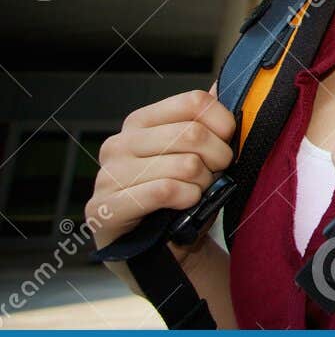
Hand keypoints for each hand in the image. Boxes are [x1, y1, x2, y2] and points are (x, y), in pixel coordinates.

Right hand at [89, 85, 234, 263]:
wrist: (163, 251)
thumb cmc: (182, 198)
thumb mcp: (200, 155)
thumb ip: (208, 121)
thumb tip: (223, 85)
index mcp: (140, 122)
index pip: (194, 101)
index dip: (224, 123)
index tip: (229, 142)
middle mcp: (118, 143)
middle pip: (193, 134)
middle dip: (219, 159)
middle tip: (216, 176)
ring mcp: (107, 176)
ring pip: (185, 165)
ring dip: (204, 184)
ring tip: (197, 194)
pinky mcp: (104, 209)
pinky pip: (165, 191)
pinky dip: (187, 199)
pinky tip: (185, 206)